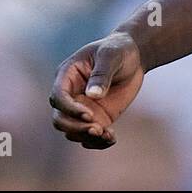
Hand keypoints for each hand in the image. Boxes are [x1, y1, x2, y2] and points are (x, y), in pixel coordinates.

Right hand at [49, 33, 144, 149]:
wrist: (133, 57)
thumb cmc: (118, 50)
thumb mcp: (111, 55)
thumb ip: (102, 73)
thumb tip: (92, 95)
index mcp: (67, 76)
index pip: (58, 97)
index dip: (69, 109)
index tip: (89, 114)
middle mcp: (70, 95)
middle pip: (60, 119)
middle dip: (76, 127)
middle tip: (98, 129)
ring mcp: (81, 109)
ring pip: (73, 131)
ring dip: (87, 137)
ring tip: (108, 135)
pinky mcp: (96, 118)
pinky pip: (90, 136)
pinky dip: (98, 142)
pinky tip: (111, 138)